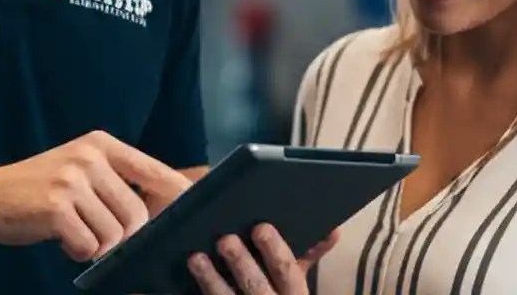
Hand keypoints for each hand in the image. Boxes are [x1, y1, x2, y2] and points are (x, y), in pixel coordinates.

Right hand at [0, 130, 192, 261]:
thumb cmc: (37, 192)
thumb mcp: (79, 171)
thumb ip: (116, 183)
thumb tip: (164, 207)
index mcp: (100, 144)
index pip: (153, 171)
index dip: (177, 194)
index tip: (195, 208)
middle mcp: (89, 156)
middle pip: (137, 213)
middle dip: (123, 235)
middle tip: (97, 236)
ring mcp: (72, 179)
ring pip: (114, 233)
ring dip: (97, 244)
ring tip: (73, 231)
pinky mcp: (57, 206)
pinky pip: (88, 246)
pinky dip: (76, 251)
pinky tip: (59, 237)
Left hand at [187, 225, 338, 294]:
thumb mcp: (293, 285)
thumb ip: (308, 257)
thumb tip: (333, 229)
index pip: (289, 274)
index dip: (275, 252)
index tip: (260, 227)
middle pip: (257, 289)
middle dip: (242, 264)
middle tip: (225, 239)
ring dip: (211, 280)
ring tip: (196, 258)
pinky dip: (199, 293)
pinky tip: (182, 282)